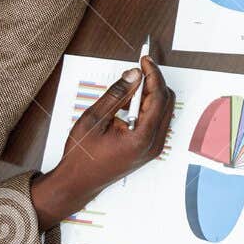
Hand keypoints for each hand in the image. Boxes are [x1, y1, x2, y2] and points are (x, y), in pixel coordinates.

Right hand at [41, 59, 173, 213]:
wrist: (77, 183)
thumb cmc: (82, 155)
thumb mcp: (94, 119)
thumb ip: (116, 95)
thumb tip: (134, 75)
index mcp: (142, 138)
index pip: (159, 97)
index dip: (153, 74)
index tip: (144, 60)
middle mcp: (153, 144)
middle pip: (166, 102)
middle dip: (153, 82)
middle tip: (137, 70)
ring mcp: (153, 148)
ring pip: (162, 110)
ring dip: (149, 94)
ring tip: (128, 89)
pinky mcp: (148, 148)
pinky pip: (155, 120)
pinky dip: (146, 107)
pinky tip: (128, 104)